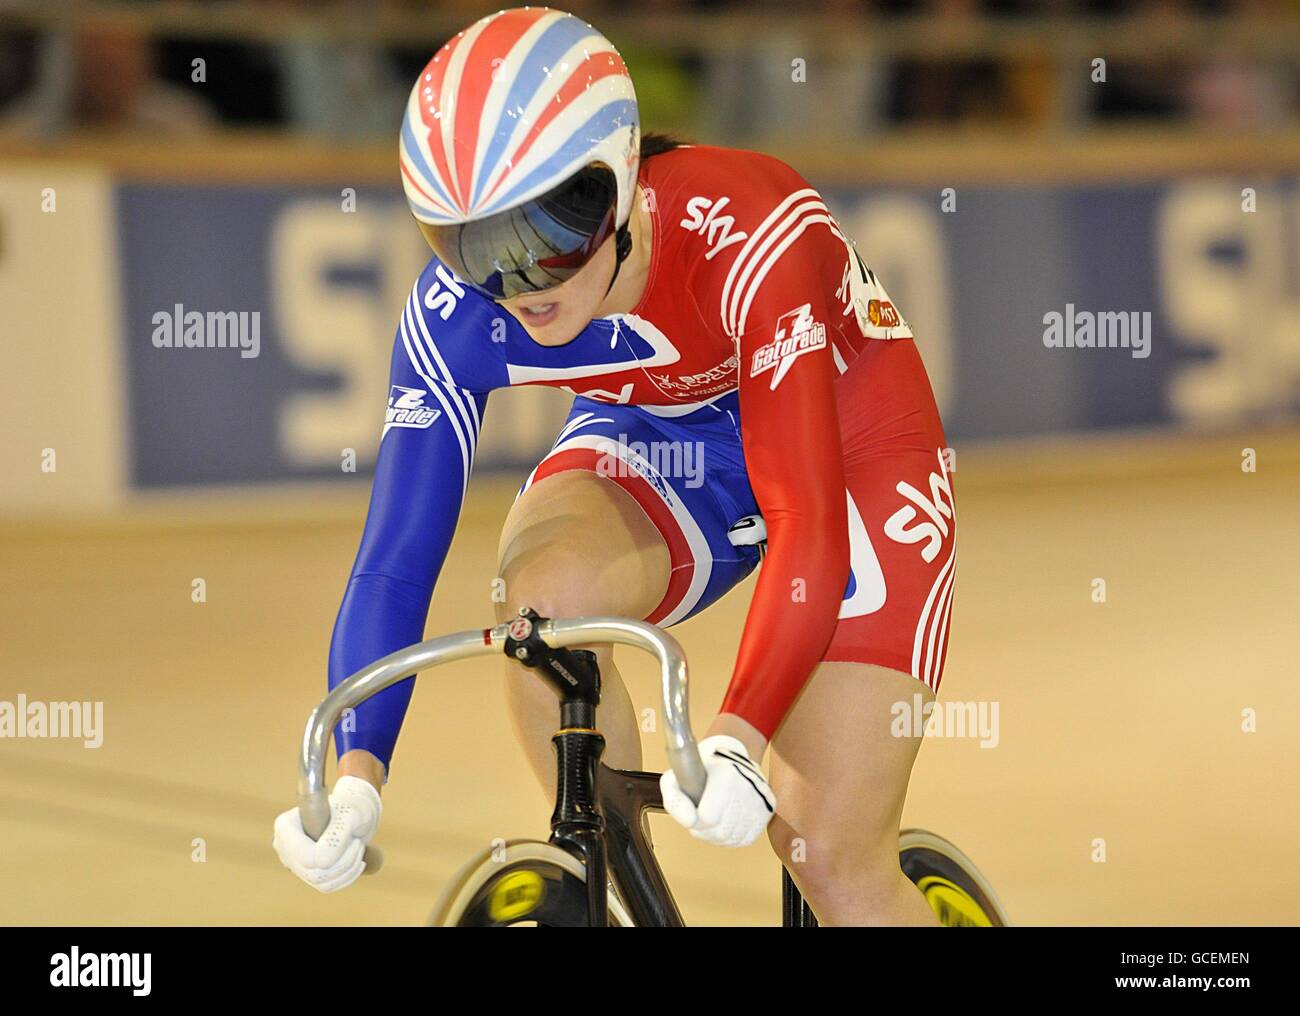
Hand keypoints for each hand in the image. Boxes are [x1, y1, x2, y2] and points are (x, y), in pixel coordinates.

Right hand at [273, 775, 381, 892]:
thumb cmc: (351, 807)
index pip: (307, 857)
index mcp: (285, 826)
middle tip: (359, 844)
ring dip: (348, 870)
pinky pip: (326, 886)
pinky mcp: (307, 873)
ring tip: (359, 849)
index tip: (354, 838)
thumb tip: (323, 862)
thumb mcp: (349, 814)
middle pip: (313, 872)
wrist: (355, 811)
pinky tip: (357, 862)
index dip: (335, 855)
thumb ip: (336, 835)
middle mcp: (284, 846)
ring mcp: (294, 862)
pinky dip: (347, 877)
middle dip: (344, 862)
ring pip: (321, 883)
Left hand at [659, 735, 775, 846]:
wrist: (732, 755)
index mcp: (727, 774)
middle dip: (704, 831)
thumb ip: (674, 800)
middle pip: (720, 832)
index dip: (694, 822)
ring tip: (712, 819)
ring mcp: (761, 799)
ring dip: (716, 835)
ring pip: (732, 839)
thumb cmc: (702, 768)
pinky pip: (745, 839)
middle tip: (700, 818)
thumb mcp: (677, 776)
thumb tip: (689, 822)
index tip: (692, 814)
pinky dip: (732, 837)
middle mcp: (748, 786)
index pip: (708, 818)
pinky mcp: (768, 809)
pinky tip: (725, 823)